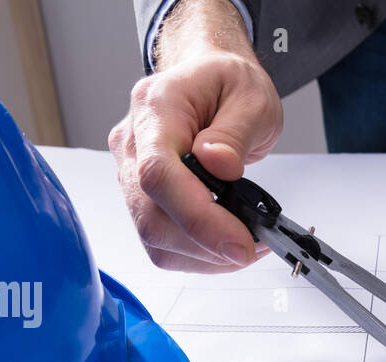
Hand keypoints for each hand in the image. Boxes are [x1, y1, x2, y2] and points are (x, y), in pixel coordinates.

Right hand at [108, 3, 282, 272]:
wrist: (208, 82)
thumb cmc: (227, 84)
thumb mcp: (251, 96)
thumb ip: (235, 132)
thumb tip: (220, 166)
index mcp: (156, 109)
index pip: (158, 174)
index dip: (198, 218)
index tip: (239, 243)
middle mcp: (133, 143)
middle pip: (152, 217)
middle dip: (208, 245)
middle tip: (254, 246)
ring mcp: (131, 174)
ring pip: (155, 238)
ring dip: (206, 256)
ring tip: (247, 243)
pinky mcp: (142, 200)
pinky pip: (163, 243)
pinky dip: (200, 255)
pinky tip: (227, 243)